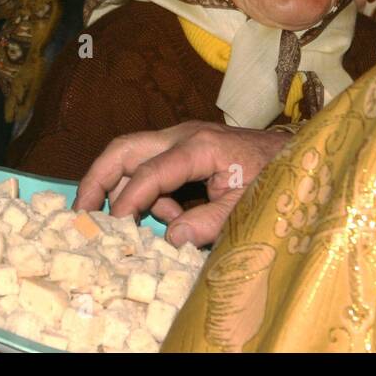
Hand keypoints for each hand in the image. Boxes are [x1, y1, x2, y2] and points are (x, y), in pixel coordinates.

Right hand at [74, 121, 291, 247]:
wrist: (295, 154)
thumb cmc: (272, 177)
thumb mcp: (244, 207)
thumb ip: (207, 224)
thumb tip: (169, 239)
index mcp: (198, 147)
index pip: (149, 171)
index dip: (128, 200)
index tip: (112, 226)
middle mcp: (182, 135)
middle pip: (124, 148)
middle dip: (98, 178)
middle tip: (80, 211)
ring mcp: (180, 138)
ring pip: (131, 155)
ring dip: (123, 188)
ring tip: (135, 223)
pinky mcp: (182, 147)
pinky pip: (150, 166)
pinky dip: (148, 191)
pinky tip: (170, 215)